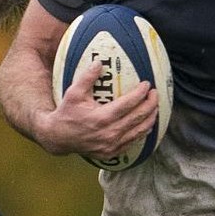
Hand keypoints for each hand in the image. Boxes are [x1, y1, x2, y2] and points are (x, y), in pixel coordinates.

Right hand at [38, 63, 157, 160]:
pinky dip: (142, 132)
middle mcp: (109, 133)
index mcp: (102, 117)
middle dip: (150, 104)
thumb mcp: (74, 93)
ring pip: (139, 131)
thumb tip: (100, 62)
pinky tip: (146, 125)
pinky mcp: (111, 153)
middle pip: (138, 117)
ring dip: (150, 119)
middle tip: (155, 94)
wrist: (58, 137)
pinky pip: (132, 142)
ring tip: (155, 108)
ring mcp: (111, 145)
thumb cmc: (67, 113)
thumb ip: (87, 77)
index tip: (147, 84)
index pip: (128, 104)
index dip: (140, 93)